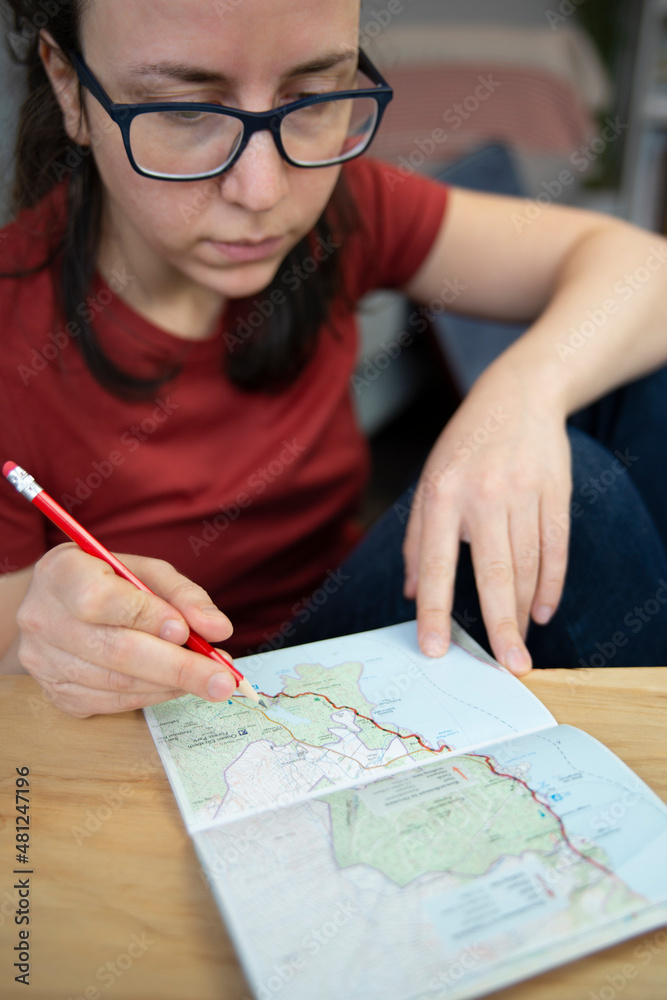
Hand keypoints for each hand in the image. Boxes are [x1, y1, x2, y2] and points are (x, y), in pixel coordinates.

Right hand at [16, 543, 236, 716]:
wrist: (60, 604)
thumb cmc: (109, 580)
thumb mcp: (146, 570)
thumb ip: (183, 595)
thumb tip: (218, 629)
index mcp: (60, 573)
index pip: (98, 599)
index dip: (144, 616)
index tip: (186, 631)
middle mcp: (41, 618)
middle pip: (113, 650)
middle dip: (177, 667)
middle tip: (222, 678)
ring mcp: (43, 661)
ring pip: (116, 683)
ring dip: (170, 685)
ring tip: (209, 681)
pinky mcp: (55, 692)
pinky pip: (111, 702)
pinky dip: (152, 696)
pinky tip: (176, 686)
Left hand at [403, 367, 571, 674]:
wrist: (518, 395)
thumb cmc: (464, 446)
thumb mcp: (428, 482)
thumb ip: (417, 539)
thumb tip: (412, 594)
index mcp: (442, 495)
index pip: (436, 565)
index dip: (435, 612)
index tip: (435, 650)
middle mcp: (483, 495)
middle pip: (495, 574)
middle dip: (500, 627)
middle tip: (509, 668)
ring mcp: (524, 493)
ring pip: (528, 567)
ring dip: (524, 613)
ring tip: (519, 645)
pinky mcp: (556, 492)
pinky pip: (557, 549)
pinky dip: (552, 584)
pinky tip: (543, 610)